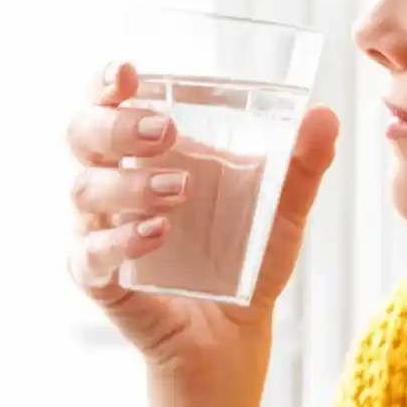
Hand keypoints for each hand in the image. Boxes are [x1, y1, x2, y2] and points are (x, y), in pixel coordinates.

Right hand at [66, 62, 338, 388]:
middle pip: (81, 136)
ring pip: (84, 191)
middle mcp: (112, 184)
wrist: (232, 336)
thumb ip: (301, 164)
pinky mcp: (101, 278)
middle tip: (164, 131)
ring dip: (129, 183)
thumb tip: (325, 114)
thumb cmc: (244, 260)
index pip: (106, 103)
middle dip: (114, 125)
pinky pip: (90, 253)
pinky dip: (120, 240)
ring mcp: (100, 230)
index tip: (126, 71)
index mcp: (144, 154)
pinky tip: (157, 233)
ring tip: (180, 191)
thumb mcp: (281, 209)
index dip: (104, 83)